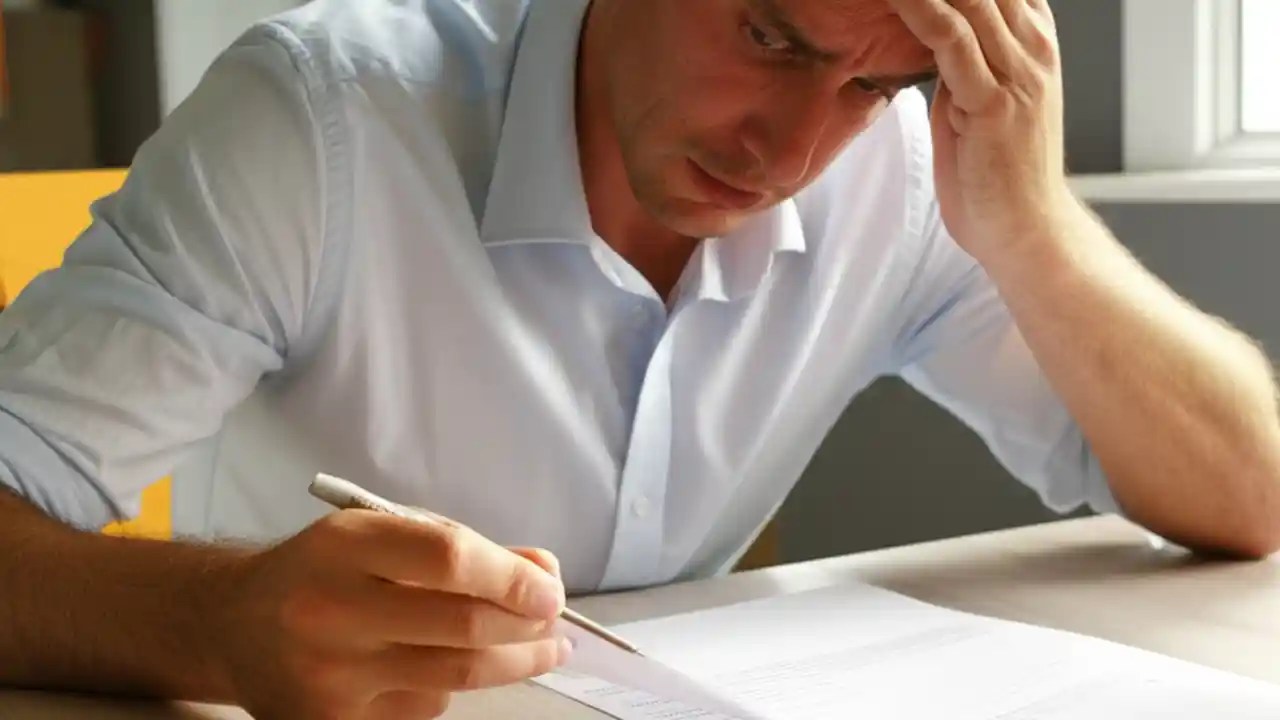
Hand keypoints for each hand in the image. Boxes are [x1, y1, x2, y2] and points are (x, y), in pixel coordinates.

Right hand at [218, 510, 569, 719]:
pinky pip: (426, 707)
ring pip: (456, 675)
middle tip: (555, 622)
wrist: (234, 624)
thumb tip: (543, 574)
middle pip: (463, 625)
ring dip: (515, 661)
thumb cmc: (323, 571)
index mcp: (344, 546)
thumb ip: (462, 550)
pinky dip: (453, 687)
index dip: (512, 578)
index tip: (550, 590)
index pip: (449, 559)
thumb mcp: (382, 536)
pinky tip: (450, 667)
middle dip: (527, 626)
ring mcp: (330, 677)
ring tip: (542, 647)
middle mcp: (330, 611)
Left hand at [888, 0, 1075, 261]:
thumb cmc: (998, 172)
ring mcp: (1017, 72)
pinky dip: (921, 9)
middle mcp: (1032, 46)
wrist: (1025, 231)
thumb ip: (964, 60)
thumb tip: (930, 35)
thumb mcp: (980, 99)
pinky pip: (951, 39)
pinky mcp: (992, 102)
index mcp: (1034, 39)